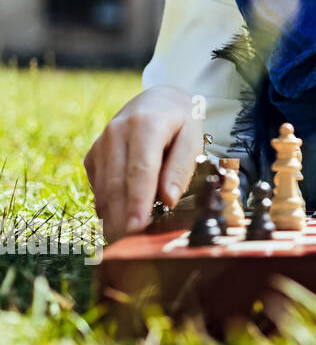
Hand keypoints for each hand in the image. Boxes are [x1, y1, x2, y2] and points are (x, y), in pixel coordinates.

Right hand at [84, 85, 203, 242]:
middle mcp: (116, 133)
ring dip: (113, 216)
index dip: (138, 201)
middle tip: (131, 244)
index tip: (138, 227)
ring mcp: (100, 144)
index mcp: (145, 125)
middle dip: (123, 216)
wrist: (157, 100)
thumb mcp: (193, 137)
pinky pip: (98, 186)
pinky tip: (119, 221)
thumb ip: (181, 166)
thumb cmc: (181, 121)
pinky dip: (108, 205)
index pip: (139, 170)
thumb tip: (168, 199)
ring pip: (103, 187)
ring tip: (125, 241)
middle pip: (117, 182)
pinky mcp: (93, 155)